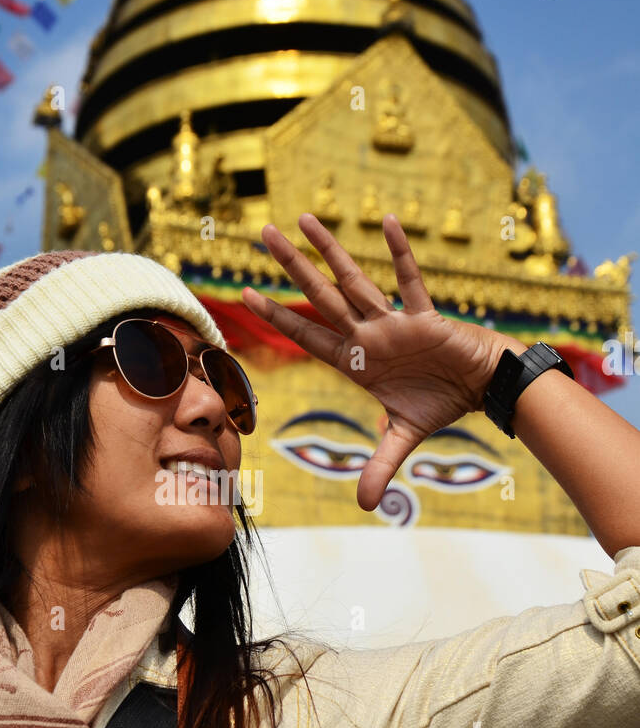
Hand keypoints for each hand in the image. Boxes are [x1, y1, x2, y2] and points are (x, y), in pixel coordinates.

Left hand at [241, 213, 510, 510]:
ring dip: (330, 251)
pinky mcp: (425, 318)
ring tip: (303, 219)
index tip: (246, 293)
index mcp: (356, 360)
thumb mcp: (405, 437)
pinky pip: (411, 282)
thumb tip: (365, 507)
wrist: (480, 385)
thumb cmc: (442, 401)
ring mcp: (393, 323)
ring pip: (354, 281)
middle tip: (261, 234)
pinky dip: (400, 255)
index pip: (306, 334)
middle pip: (320, 297)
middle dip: (292, 267)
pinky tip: (386, 223)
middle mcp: (367, 335)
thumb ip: (381, 465)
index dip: (278, 315)